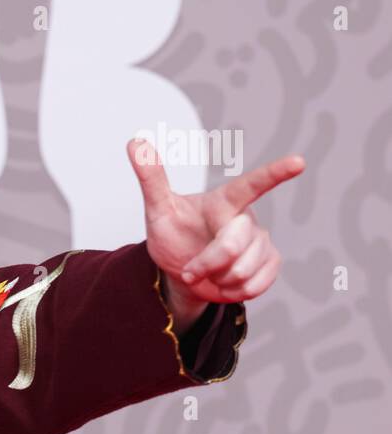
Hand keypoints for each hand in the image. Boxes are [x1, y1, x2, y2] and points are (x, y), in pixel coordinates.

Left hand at [126, 138, 303, 328]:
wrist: (182, 272)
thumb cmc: (173, 234)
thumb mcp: (158, 208)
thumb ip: (151, 177)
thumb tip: (135, 142)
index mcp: (224, 201)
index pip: (250, 185)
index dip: (274, 174)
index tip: (298, 162)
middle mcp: (247, 217)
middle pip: (233, 245)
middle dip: (207, 263)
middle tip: (190, 269)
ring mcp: (261, 240)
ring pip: (244, 269)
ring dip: (218, 279)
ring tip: (208, 272)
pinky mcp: (270, 263)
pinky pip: (256, 284)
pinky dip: (233, 291)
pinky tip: (224, 283)